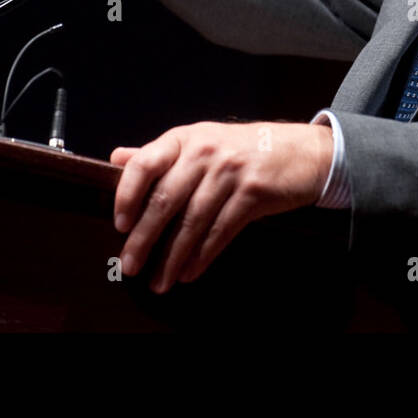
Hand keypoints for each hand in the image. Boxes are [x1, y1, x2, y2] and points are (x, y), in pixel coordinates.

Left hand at [110, 121, 333, 292]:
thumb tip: (116, 158)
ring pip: (192, 222)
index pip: (145, 164)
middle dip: (144, 238)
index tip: (120, 224)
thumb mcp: (200, 141)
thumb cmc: (243, 149)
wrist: (301, 151)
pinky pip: (220, 231)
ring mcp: (230, 172)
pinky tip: (189, 272)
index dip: (127, 195)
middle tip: (130, 264)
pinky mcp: (253, 193)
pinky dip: (202, 256)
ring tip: (159, 280)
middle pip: (165, 200)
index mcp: (185, 138)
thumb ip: (160, 154)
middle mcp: (204, 151)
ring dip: (172, 257)